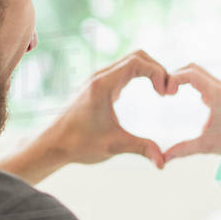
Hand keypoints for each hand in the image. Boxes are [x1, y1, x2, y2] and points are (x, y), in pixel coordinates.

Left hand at [46, 49, 173, 168]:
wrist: (53, 144)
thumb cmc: (78, 143)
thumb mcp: (113, 146)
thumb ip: (141, 149)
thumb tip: (163, 163)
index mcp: (103, 85)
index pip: (137, 62)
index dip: (157, 72)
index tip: (165, 93)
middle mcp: (100, 77)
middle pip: (137, 57)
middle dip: (157, 69)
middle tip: (167, 91)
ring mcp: (98, 79)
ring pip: (130, 61)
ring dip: (149, 71)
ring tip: (161, 91)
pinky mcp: (99, 86)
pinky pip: (124, 70)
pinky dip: (140, 75)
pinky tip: (148, 91)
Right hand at [163, 63, 220, 163]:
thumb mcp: (206, 146)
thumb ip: (183, 150)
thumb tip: (163, 158)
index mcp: (217, 95)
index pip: (192, 74)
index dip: (174, 78)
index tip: (166, 93)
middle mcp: (220, 86)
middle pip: (192, 68)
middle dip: (175, 75)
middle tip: (164, 91)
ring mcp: (220, 87)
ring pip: (196, 71)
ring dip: (181, 76)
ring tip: (169, 91)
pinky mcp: (219, 91)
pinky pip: (201, 78)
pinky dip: (187, 80)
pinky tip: (178, 93)